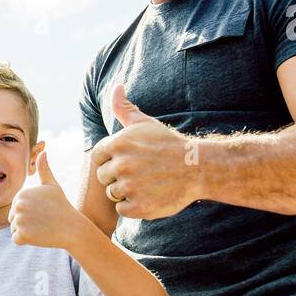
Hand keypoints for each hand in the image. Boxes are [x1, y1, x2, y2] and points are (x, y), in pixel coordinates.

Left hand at [8, 150, 82, 248]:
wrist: (72, 228)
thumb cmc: (62, 206)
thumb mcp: (52, 186)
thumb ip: (44, 169)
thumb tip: (43, 151)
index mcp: (22, 194)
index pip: (16, 207)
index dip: (29, 211)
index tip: (42, 211)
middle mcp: (18, 205)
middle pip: (13, 218)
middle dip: (26, 222)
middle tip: (42, 220)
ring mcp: (20, 220)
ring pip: (14, 229)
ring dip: (26, 232)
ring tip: (41, 227)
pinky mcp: (22, 235)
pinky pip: (17, 240)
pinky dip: (26, 241)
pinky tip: (39, 235)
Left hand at [91, 84, 201, 219]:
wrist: (198, 168)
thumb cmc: (168, 145)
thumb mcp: (145, 123)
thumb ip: (124, 108)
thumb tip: (116, 86)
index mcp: (118, 143)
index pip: (97, 156)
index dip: (111, 159)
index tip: (130, 159)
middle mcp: (121, 165)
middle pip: (103, 176)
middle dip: (117, 176)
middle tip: (141, 172)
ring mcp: (130, 187)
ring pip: (112, 193)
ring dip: (126, 191)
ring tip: (147, 183)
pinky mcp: (139, 207)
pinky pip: (122, 209)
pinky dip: (133, 206)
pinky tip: (149, 195)